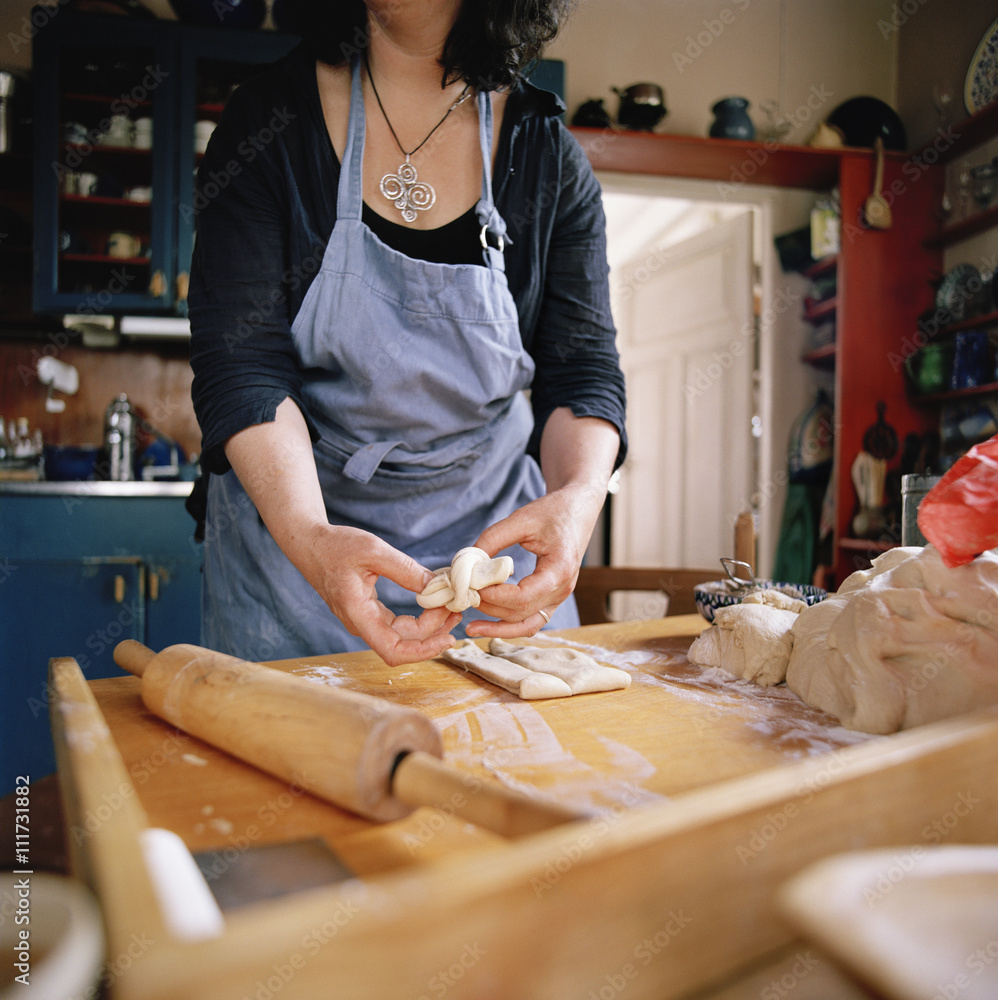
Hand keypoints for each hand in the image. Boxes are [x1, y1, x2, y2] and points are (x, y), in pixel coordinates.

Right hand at [299, 523, 460, 665]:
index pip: (392, 651)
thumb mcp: (374, 551)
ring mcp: (364, 620)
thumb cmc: (336, 546)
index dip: (422, 652)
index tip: (446, 639)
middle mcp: (361, 623)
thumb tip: (435, 586)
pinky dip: (418, 617)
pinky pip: (397, 624)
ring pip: (402, 634)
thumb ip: (405, 570)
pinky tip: (433, 603)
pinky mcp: (369, 612)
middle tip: (457, 609)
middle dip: (434, 631)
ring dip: (429, 625)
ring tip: (451, 606)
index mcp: (357, 613)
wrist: (311, 544)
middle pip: (403, 643)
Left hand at [463, 483, 604, 638]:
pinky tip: (489, 620)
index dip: (495, 595)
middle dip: (490, 608)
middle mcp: (562, 589)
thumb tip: (468, 563)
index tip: (471, 585)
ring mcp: (559, 597)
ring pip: (527, 625)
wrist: (577, 510)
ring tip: (471, 626)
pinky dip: (509, 624)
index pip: (523, 597)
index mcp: (560, 569)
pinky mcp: (552, 598)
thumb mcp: (522, 519)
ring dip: (498, 627)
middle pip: (521, 613)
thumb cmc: (553, 512)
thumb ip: (493, 538)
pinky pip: (531, 620)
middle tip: (463, 596)